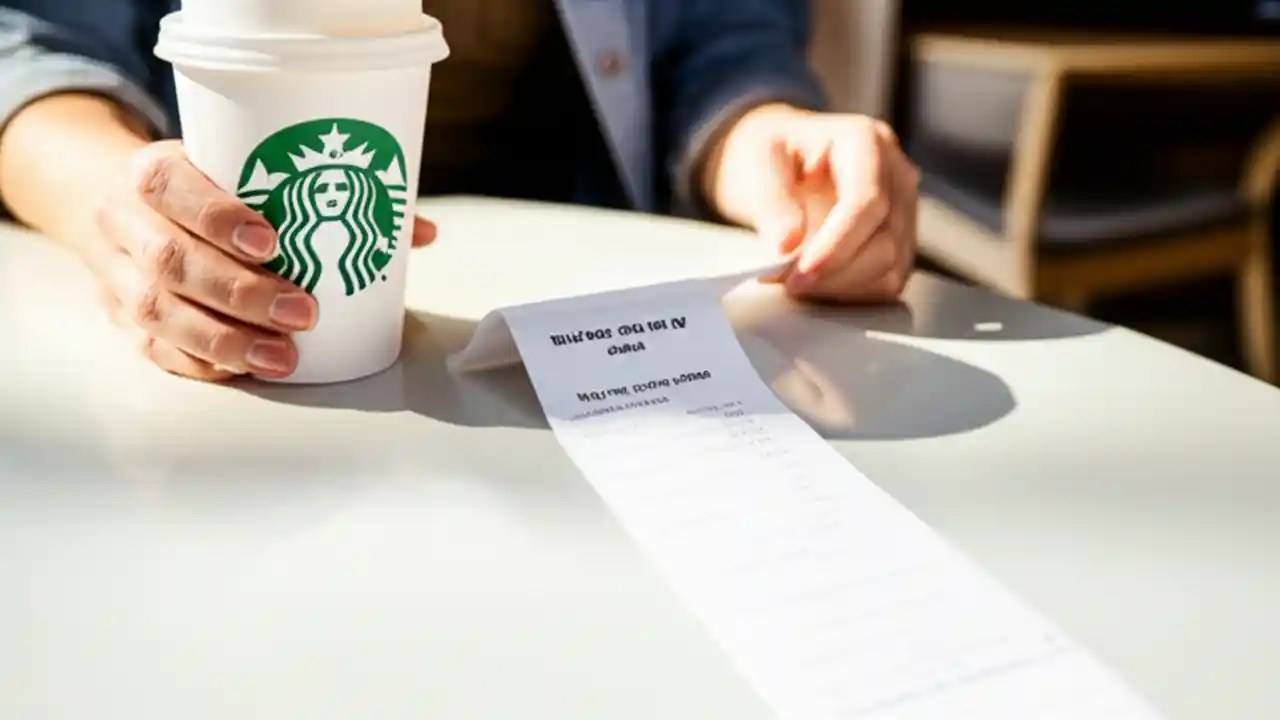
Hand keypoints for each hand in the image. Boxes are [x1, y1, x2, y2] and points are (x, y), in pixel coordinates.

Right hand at [87, 141, 436, 381]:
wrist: (114, 202)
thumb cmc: (202, 188)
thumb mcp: (242, 171)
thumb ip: (321, 197)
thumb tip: (416, 230)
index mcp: (153, 171)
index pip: (169, 186)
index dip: (216, 216)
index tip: (271, 242)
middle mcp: (125, 220)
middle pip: (170, 259)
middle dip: (240, 292)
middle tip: (302, 313)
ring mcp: (116, 273)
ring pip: (157, 311)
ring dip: (224, 340)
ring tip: (282, 358)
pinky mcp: (119, 317)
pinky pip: (152, 347)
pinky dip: (201, 362)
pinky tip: (243, 372)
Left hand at [704, 104, 919, 302]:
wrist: (783, 157)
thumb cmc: (771, 152)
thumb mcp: (759, 160)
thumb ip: (772, 200)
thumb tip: (788, 244)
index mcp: (866, 141)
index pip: (868, 201)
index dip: (837, 245)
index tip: (801, 273)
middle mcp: (897, 173)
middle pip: (885, 240)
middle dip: (835, 272)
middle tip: (784, 282)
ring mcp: (905, 208)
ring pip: (891, 267)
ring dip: (841, 286)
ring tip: (794, 281)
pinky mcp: (901, 240)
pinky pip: (888, 280)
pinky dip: (850, 292)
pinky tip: (816, 284)